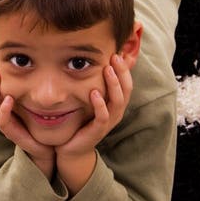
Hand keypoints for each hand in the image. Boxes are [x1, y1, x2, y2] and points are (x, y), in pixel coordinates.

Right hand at [0, 59, 54, 177]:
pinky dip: (3, 110)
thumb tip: (27, 59)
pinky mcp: (13, 133)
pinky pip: (2, 122)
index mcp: (0, 101)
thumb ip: (26, 80)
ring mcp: (4, 122)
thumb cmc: (38, 119)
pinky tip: (9, 99)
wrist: (47, 144)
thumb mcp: (30, 95)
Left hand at [55, 54, 133, 193]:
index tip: (119, 51)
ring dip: (113, 85)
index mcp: (116, 104)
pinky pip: (102, 117)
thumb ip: (96, 84)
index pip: (127, 83)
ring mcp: (108, 122)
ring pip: (117, 102)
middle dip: (122, 72)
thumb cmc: (81, 121)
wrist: (72, 149)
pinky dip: (100, 104)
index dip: (125, 69)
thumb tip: (96, 61)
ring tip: (108, 70)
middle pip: (126, 90)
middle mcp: (116, 112)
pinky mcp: (97, 131)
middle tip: (115, 56)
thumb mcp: (90, 100)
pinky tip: (94, 92)